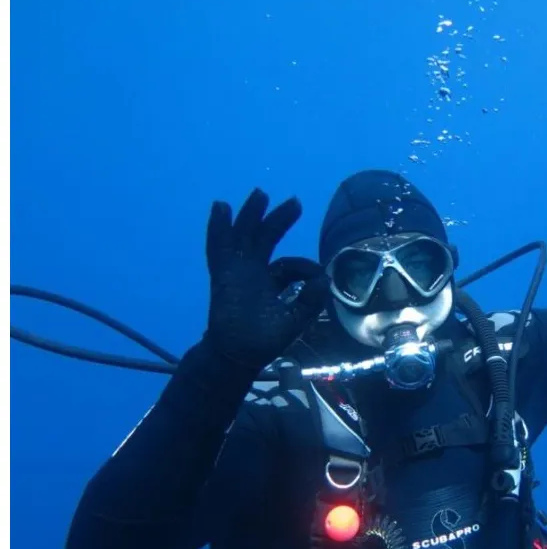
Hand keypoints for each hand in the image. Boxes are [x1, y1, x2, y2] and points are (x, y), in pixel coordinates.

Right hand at [204, 188, 327, 371]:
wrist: (238, 354)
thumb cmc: (265, 339)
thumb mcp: (295, 319)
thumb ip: (311, 301)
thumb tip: (325, 278)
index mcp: (273, 282)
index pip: (291, 265)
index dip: (305, 267)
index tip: (318, 277)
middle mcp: (255, 271)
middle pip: (267, 238)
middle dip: (279, 219)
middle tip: (295, 201)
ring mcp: (238, 270)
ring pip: (245, 235)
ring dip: (252, 215)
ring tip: (260, 194)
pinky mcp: (223, 273)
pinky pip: (219, 247)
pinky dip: (219, 227)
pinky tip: (221, 207)